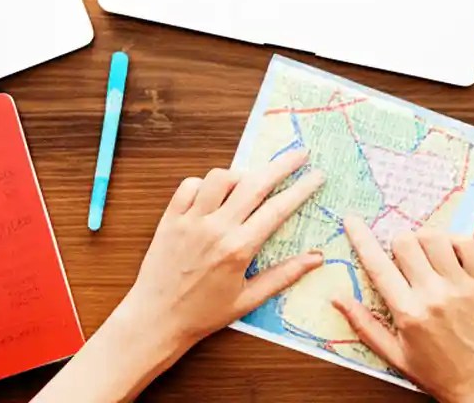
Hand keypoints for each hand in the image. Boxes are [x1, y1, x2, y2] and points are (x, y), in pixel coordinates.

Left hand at [117, 150, 325, 350]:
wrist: (156, 318)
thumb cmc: (203, 313)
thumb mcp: (248, 300)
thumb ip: (284, 275)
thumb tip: (317, 258)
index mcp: (238, 249)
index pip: (277, 209)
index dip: (301, 189)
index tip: (317, 175)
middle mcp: (216, 229)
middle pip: (254, 184)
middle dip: (281, 166)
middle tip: (299, 155)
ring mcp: (190, 220)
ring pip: (220, 177)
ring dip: (239, 175)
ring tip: (248, 184)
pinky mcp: (170, 218)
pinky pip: (189, 185)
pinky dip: (203, 184)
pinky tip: (212, 196)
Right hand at [332, 218, 473, 402]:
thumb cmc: (435, 371)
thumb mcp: (393, 354)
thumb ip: (363, 324)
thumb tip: (337, 298)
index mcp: (408, 313)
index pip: (377, 265)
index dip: (361, 238)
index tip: (353, 221)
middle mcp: (433, 295)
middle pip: (405, 242)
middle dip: (396, 243)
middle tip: (401, 258)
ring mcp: (460, 287)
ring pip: (435, 237)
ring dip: (424, 239)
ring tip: (425, 255)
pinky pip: (468, 244)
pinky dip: (454, 241)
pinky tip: (448, 254)